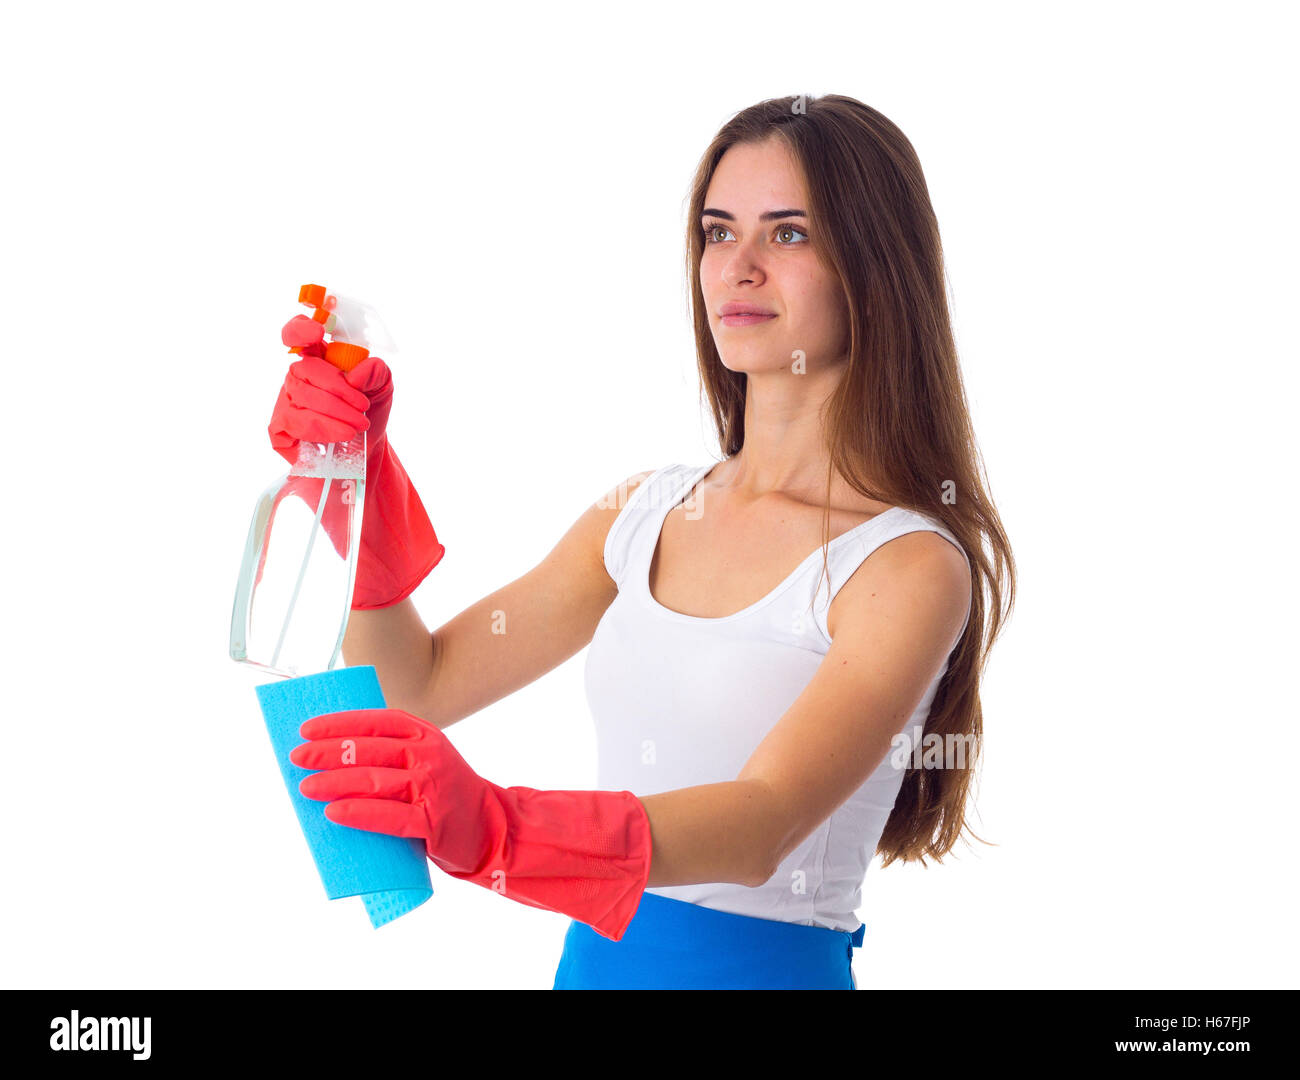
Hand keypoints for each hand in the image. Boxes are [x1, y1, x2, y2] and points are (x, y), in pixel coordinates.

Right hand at [269, 315, 393, 465]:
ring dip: (334, 411)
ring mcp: (286, 399)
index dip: (300, 329)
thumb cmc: (369, 412)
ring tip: (358, 425)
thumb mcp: (382, 387)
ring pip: (302, 396)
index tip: (317, 334)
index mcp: (319, 357)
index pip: (298, 332)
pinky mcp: (280, 426)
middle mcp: (298, 375)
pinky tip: (340, 434)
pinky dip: (320, 427)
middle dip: (338, 390)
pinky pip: (293, 421)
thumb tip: (356, 374)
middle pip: (307, 370)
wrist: (367, 448)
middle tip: (363, 408)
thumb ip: (376, 372)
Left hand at [291, 707, 493, 873]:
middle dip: (328, 752)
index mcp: (424, 735)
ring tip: (306, 787)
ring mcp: (431, 787)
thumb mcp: (425, 758)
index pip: (376, 721)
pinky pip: (390, 817)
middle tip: (298, 757)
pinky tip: (333, 812)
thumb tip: (329, 755)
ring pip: (375, 781)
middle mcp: (429, 756)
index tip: (305, 729)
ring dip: (335, 783)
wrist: (490, 826)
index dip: (339, 723)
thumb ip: (390, 752)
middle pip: (370, 749)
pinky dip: (359, 813)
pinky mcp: (432, 822)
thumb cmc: (444, 791)